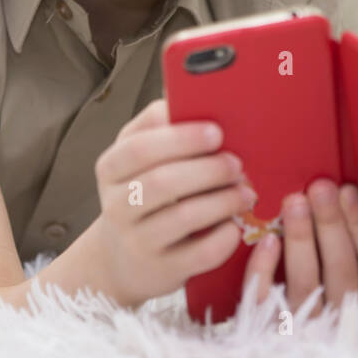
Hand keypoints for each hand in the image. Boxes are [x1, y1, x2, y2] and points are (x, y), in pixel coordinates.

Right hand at [88, 98, 257, 308]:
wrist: (121, 258)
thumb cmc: (142, 192)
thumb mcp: (140, 157)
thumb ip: (162, 125)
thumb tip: (203, 87)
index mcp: (111, 166)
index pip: (141, 146)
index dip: (181, 138)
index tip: (217, 131)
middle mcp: (116, 203)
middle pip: (163, 182)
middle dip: (208, 169)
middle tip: (238, 163)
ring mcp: (135, 240)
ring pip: (182, 217)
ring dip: (222, 200)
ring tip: (246, 191)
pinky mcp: (159, 270)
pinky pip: (197, 254)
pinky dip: (222, 238)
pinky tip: (235, 226)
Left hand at [241, 178, 357, 325]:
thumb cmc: (329, 316)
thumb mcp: (356, 295)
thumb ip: (355, 260)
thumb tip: (345, 198)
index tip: (348, 191)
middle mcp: (345, 323)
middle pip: (342, 269)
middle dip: (331, 223)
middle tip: (321, 187)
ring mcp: (307, 331)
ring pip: (305, 282)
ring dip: (301, 238)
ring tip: (294, 201)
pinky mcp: (271, 334)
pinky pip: (266, 300)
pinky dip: (265, 270)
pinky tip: (268, 240)